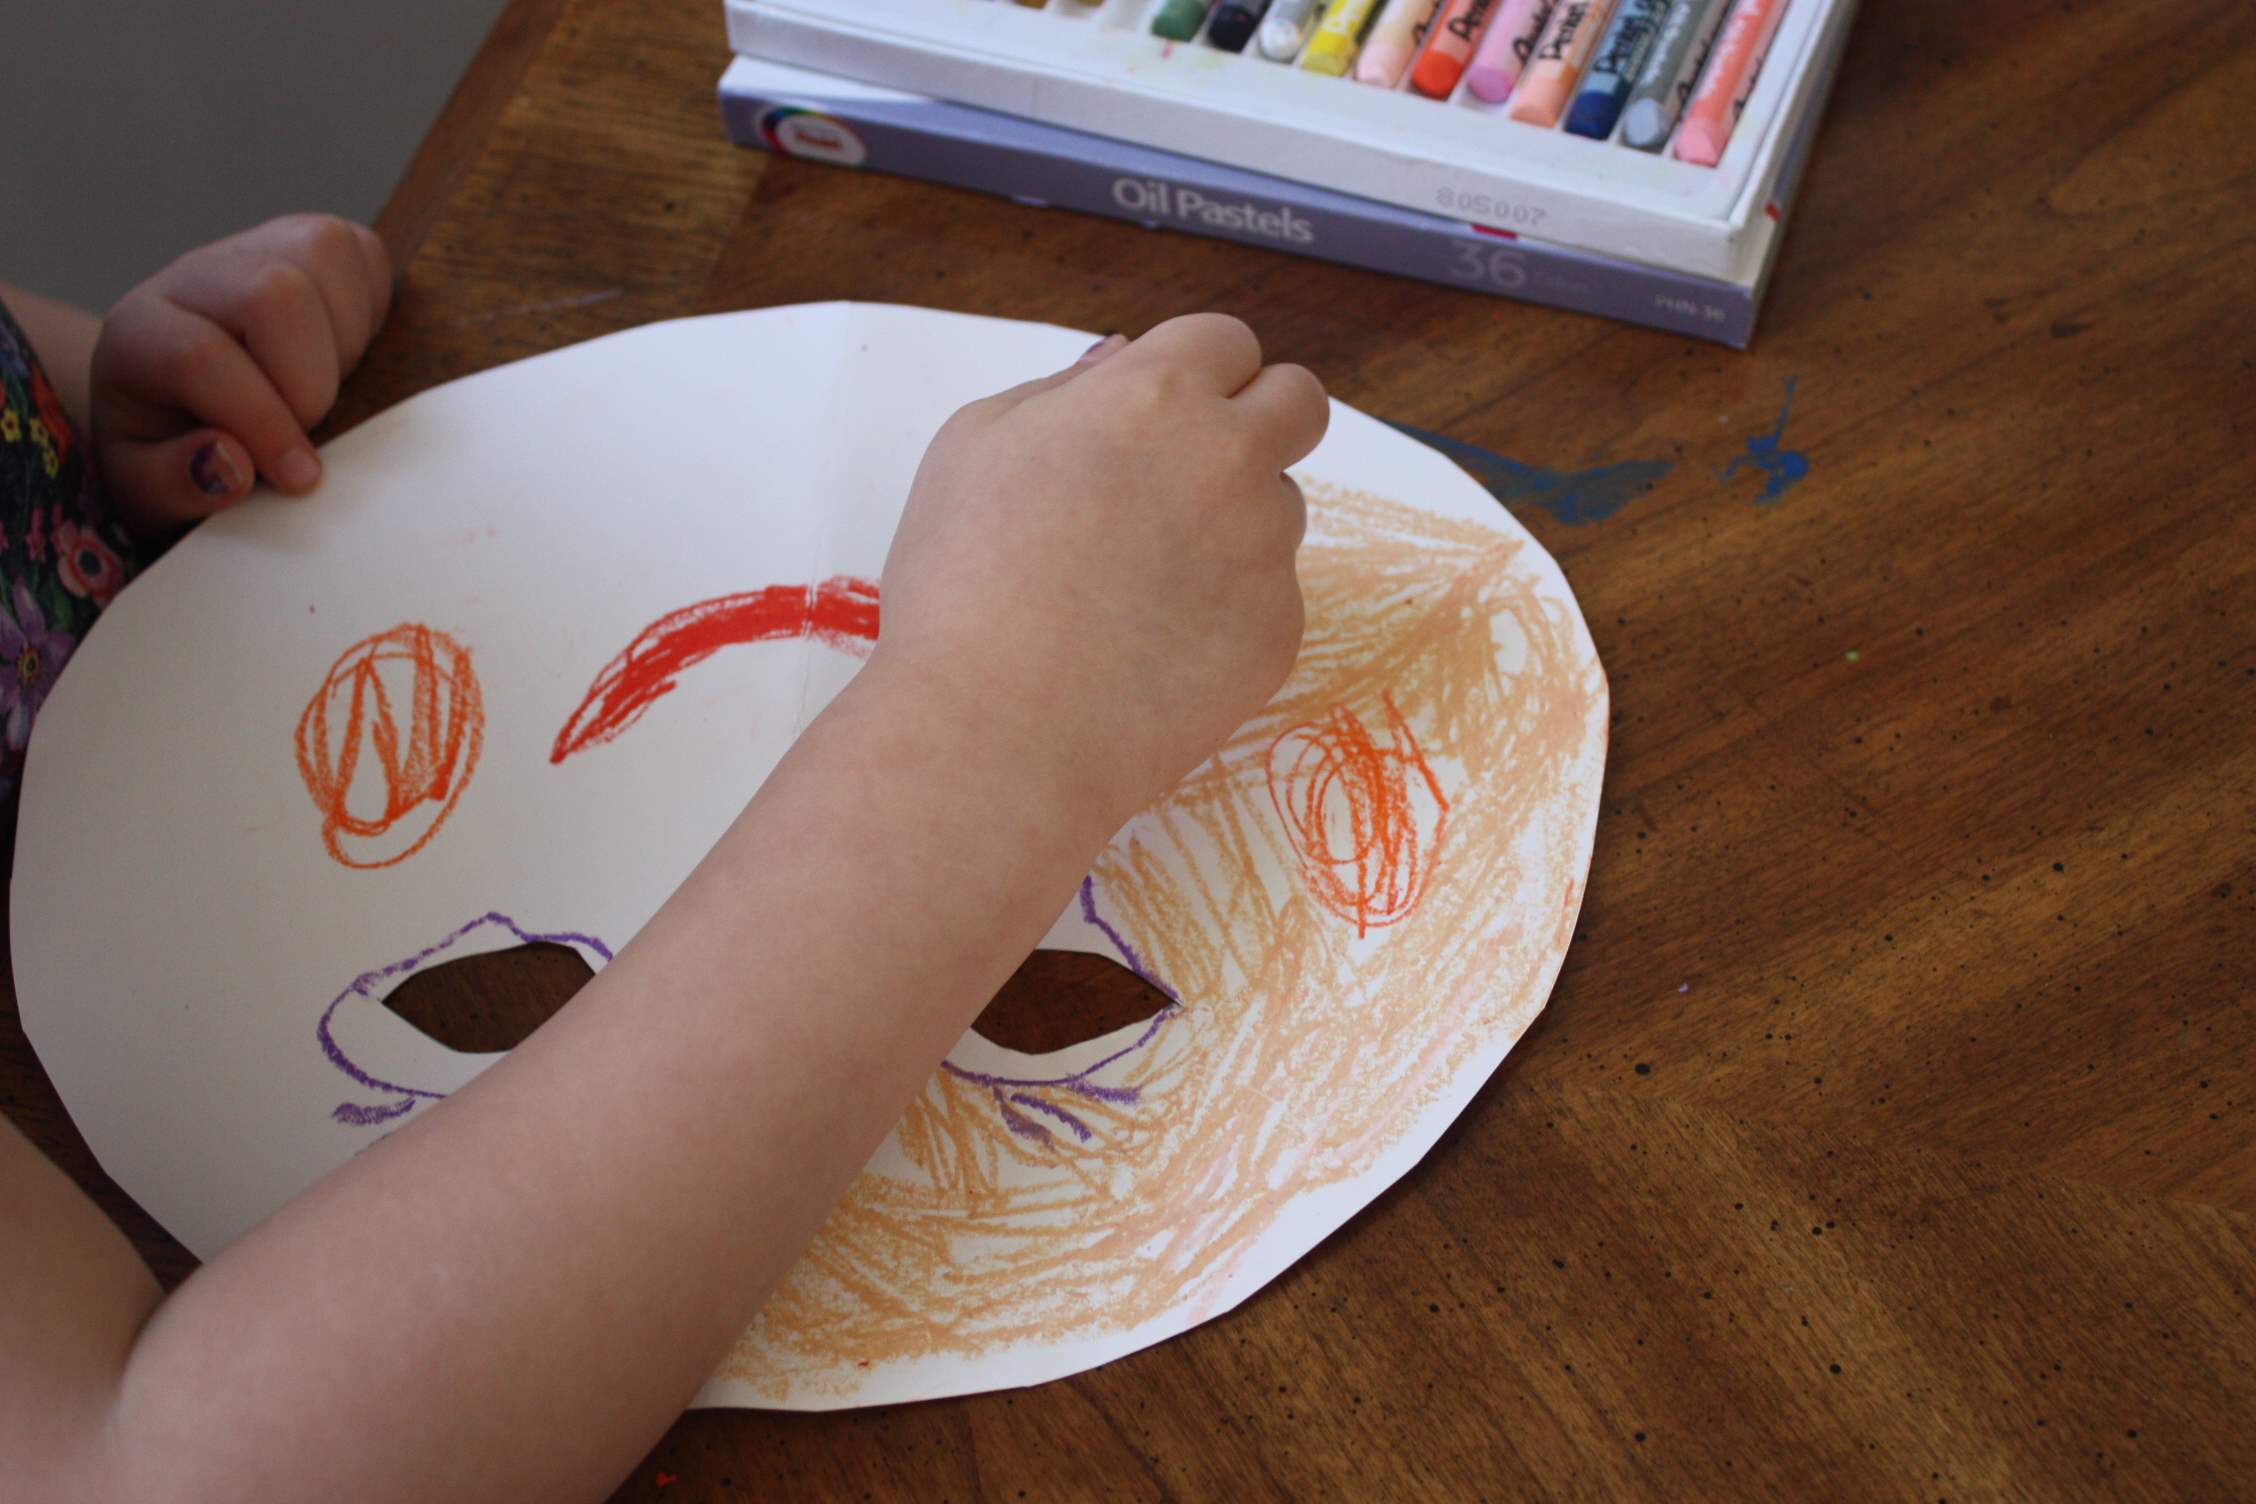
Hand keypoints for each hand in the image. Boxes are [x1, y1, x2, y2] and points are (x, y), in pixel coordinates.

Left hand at [90, 215, 391, 539]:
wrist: (178, 406)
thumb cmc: (168, 451)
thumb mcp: (145, 491)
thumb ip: (173, 485)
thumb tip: (232, 466)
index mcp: (140, 333)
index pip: (200, 357)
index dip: (262, 423)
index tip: (297, 477)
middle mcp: (196, 277)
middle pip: (275, 292)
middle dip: (312, 380)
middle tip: (309, 427)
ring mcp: (256, 251)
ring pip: (324, 249)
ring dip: (348, 337)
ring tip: (328, 386)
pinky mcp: (307, 247)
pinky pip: (362, 251)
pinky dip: (372, 309)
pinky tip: (344, 355)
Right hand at [873, 313, 1327, 831]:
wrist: (996, 732)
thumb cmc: (959, 585)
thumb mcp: (972, 446)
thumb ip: (1061, 390)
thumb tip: (1122, 361)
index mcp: (1154, 396)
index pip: (1227, 340)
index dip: (1197, 371)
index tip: (1166, 408)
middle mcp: (1229, 459)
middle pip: (1301, 401)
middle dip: (1264, 415)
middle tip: (1199, 465)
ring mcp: (1265, 549)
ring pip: (1281, 506)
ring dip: (1233, 522)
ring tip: (1139, 582)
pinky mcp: (1278, 631)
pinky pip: (1269, 597)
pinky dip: (1223, 610)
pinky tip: (1149, 646)